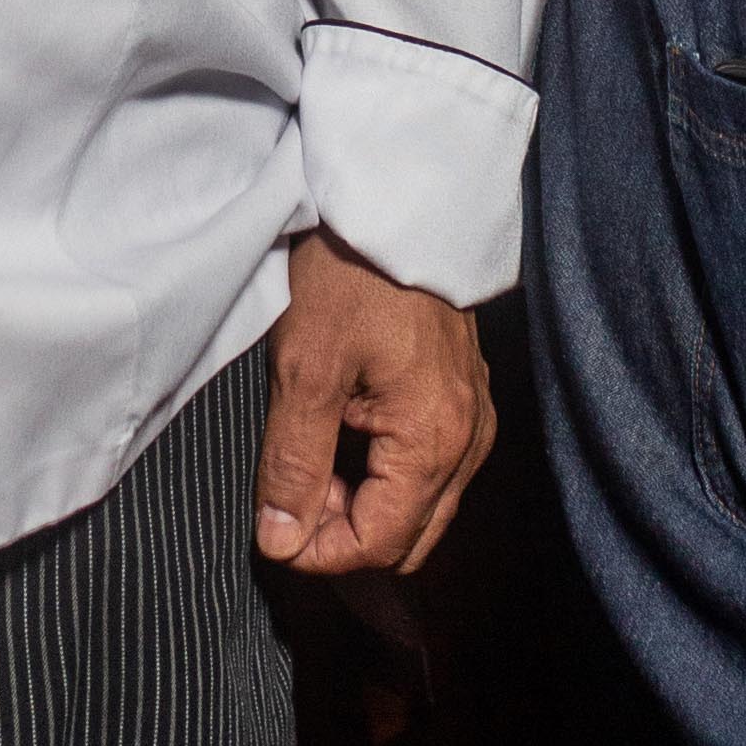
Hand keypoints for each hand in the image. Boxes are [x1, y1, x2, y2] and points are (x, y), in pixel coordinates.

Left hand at [254, 228, 493, 576]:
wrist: (391, 192)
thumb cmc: (348, 271)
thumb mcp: (304, 367)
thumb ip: (294, 464)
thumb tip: (281, 542)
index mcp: (435, 439)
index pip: (380, 545)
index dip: (320, 553)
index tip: (273, 528)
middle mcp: (468, 439)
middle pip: (408, 538)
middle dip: (345, 534)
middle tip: (290, 494)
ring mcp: (473, 416)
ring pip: (421, 507)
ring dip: (364, 504)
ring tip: (312, 459)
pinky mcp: (464, 394)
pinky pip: (431, 469)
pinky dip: (386, 474)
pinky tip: (345, 437)